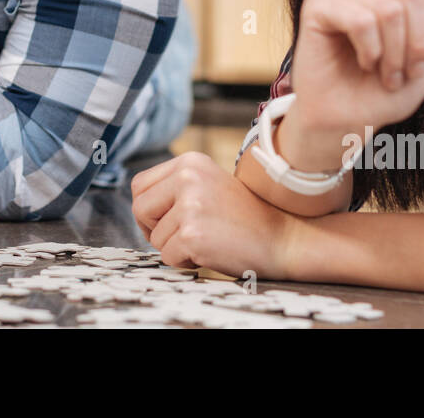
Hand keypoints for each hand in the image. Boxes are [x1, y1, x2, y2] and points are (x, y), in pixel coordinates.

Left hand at [131, 152, 298, 279]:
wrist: (285, 236)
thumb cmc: (245, 216)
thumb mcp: (209, 184)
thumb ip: (176, 186)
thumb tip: (138, 203)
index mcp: (190, 161)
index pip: (140, 185)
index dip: (149, 209)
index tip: (168, 220)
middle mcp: (187, 177)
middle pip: (139, 209)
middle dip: (153, 229)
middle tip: (182, 236)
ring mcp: (190, 205)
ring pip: (154, 237)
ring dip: (175, 247)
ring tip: (207, 240)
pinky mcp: (193, 234)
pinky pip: (168, 256)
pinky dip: (185, 262)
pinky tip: (210, 252)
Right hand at [285, 0, 423, 158]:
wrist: (350, 118)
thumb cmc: (387, 87)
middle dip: (419, 41)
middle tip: (409, 68)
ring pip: (389, 8)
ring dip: (394, 54)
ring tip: (387, 72)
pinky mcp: (319, 4)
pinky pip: (360, 20)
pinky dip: (369, 51)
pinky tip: (364, 61)